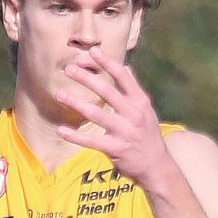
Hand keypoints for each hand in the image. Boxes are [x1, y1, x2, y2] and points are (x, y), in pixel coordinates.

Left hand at [53, 52, 174, 185]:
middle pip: (106, 91)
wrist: (157, 166)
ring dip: (76, 103)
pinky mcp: (116, 149)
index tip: (93, 51)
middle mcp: (133, 114)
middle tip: (68, 69)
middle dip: (86, 78)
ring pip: (96, 114)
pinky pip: (92, 141)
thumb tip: (126, 67)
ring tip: (60, 95)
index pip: (123, 77)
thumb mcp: (147, 111)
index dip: (108, 62)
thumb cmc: (148, 135)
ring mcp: (125, 132)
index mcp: (140, 102)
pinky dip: (75, 136)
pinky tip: (61, 130)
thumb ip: (134, 90)